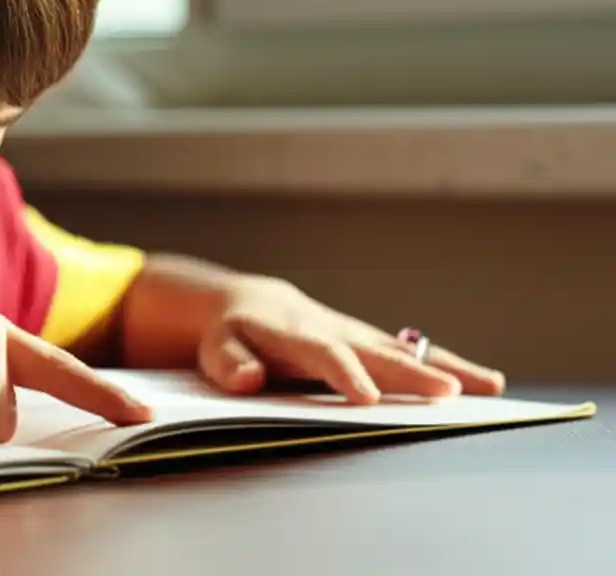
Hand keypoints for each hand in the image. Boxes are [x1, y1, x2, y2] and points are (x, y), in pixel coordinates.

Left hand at [198, 276, 506, 403]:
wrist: (252, 306)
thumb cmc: (233, 333)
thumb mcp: (216, 347)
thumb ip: (229, 362)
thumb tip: (248, 379)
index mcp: (295, 334)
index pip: (323, 354)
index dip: (345, 374)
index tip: (367, 398)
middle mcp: (334, 331)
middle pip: (378, 353)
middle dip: (413, 373)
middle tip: (450, 394)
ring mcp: (358, 336)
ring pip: (405, 351)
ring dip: (446, 368)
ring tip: (489, 386)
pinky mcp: (372, 343)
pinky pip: (413, 354)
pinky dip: (446, 367)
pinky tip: (484, 383)